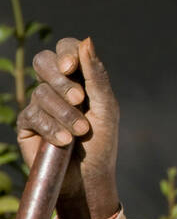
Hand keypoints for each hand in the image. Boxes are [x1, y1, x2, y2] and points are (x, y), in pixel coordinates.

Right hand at [16, 36, 119, 218]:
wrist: (89, 178)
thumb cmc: (102, 142)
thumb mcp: (106, 108)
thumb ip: (96, 76)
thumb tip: (86, 41)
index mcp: (78, 77)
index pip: (66, 49)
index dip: (66, 53)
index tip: (72, 68)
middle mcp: (56, 87)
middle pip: (43, 61)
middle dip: (61, 80)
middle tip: (79, 99)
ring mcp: (39, 105)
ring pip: (41, 92)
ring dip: (65, 113)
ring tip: (80, 132)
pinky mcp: (28, 125)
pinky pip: (32, 115)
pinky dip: (51, 128)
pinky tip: (64, 142)